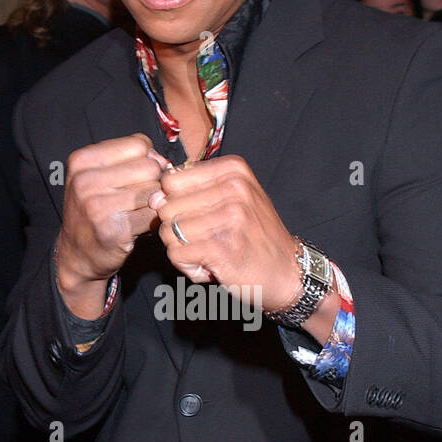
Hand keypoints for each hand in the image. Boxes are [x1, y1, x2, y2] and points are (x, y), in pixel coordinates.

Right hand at [54, 134, 165, 316]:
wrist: (78, 254)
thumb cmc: (95, 210)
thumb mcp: (99, 175)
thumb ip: (132, 159)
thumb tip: (164, 162)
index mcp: (82, 160)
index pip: (138, 143)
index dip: (146, 158)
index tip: (137, 175)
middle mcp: (86, 180)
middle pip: (150, 166)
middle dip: (152, 181)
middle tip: (139, 197)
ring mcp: (98, 206)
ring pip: (154, 191)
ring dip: (154, 202)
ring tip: (137, 211)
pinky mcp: (114, 230)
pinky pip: (153, 215)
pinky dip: (153, 221)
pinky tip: (139, 225)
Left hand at [149, 156, 302, 312]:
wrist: (288, 272)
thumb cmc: (254, 236)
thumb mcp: (233, 199)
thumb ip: (194, 191)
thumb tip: (154, 198)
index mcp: (234, 169)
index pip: (171, 180)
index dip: (175, 204)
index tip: (202, 218)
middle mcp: (234, 187)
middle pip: (166, 207)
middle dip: (177, 230)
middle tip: (206, 241)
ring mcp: (230, 217)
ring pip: (168, 231)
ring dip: (183, 250)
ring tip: (210, 254)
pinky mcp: (222, 247)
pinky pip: (177, 254)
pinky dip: (187, 266)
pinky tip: (210, 268)